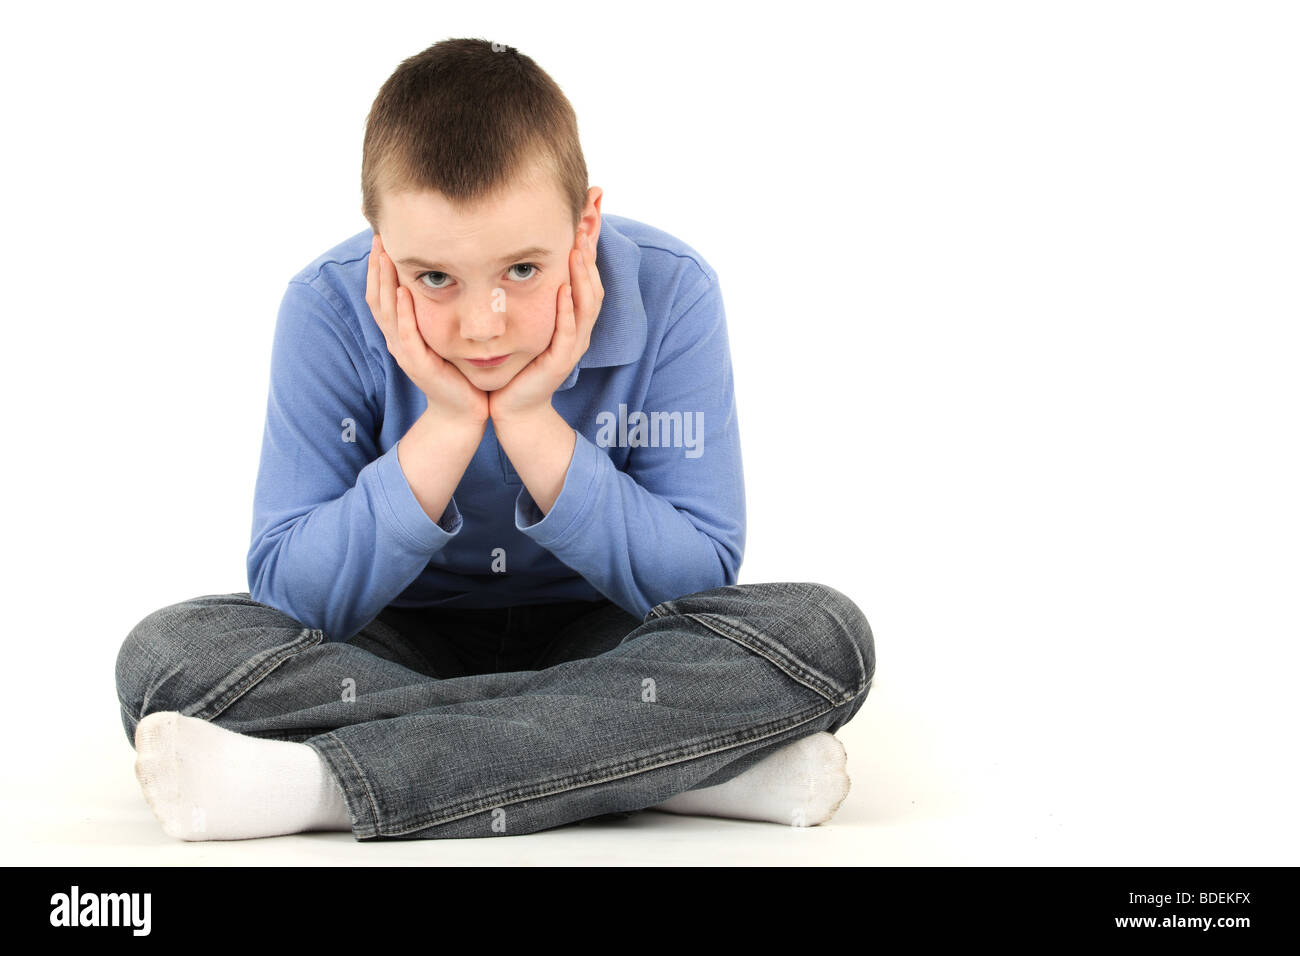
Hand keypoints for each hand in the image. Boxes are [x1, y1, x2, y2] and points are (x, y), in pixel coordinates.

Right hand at [366, 233, 488, 426]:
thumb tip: (443, 280)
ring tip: (385, 254)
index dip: (379, 267)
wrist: (464, 411)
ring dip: (385, 281)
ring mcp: (405, 353)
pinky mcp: (418, 365)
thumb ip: (437, 312)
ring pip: (387, 312)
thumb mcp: (443, 336)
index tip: (382, 237)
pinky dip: (403, 312)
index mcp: (401, 333)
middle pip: (377, 297)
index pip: (381, 294)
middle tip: (378, 235)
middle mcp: (397, 341)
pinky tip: (403, 291)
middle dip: (377, 266)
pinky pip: (407, 334)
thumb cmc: (458, 373)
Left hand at [489, 230, 603, 424]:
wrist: (514, 407)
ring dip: (582, 276)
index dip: (589, 246)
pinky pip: (569, 333)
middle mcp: (579, 330)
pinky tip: (562, 290)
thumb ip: (529, 295)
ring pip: (587, 305)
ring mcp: (573, 346)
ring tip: (578, 249)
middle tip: (588, 222)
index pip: (587, 276)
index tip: (586, 215)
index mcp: (573, 318)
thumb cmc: (518, 364)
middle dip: (590, 253)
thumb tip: (515, 259)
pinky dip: (567, 310)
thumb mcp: (526, 323)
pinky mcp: (560, 363)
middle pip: (594, 284)